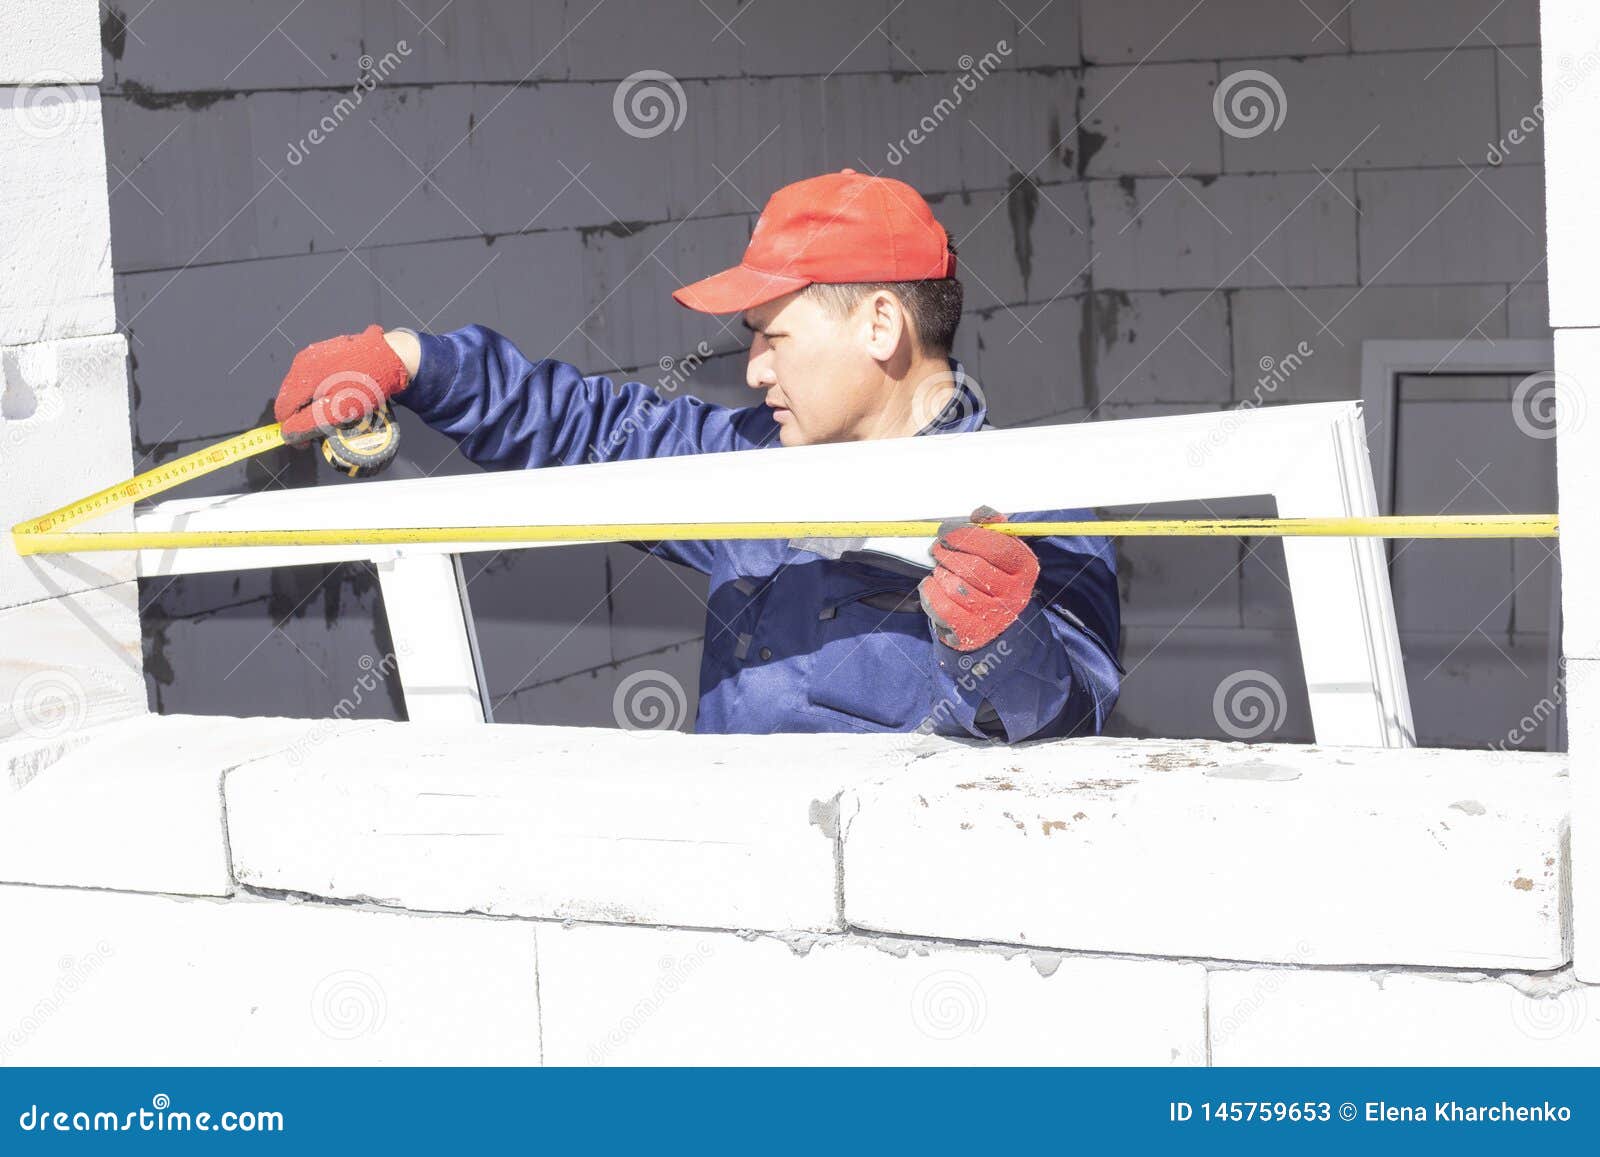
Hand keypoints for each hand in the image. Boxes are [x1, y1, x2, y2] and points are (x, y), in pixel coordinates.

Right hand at [273, 325, 411, 444]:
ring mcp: (312, 354)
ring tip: (328, 414)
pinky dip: (318, 390)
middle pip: (290, 397)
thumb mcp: (336, 411)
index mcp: (301, 376)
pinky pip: (313, 376)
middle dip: (300, 416)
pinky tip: (334, 396)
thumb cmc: (365, 385)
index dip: (290, 429)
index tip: (306, 443)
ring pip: (301, 386)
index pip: (283, 408)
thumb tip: (287, 435)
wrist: (389, 356)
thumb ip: (308, 424)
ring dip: (309, 403)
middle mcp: (301, 362)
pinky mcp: (324, 351)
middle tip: (320, 429)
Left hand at [918, 505, 1039, 650]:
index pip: (997, 548)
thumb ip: (992, 528)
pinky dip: (930, 592)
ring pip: (956, 587)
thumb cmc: (994, 579)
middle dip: (947, 553)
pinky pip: (943, 607)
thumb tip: (980, 514)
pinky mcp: (972, 633)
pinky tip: (932, 586)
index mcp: (1025, 568)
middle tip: (937, 548)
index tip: (946, 531)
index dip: (966, 536)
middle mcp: (1014, 595)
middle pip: (973, 567)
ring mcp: (994, 617)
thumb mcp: (1001, 551)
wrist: (995, 624)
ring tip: (941, 570)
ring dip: (940, 573)